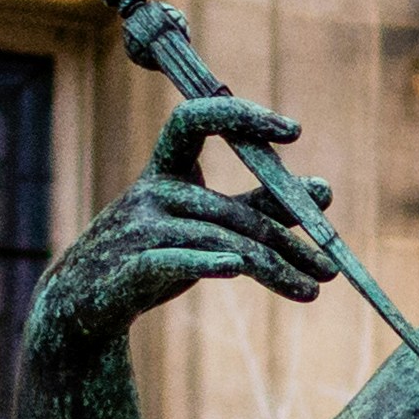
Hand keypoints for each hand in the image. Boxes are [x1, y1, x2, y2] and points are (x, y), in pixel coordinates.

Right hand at [31, 97, 337, 351]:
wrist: (86, 301)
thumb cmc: (156, 253)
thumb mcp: (208, 225)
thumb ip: (259, 206)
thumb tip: (322, 190)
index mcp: (167, 169)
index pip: (196, 120)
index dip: (242, 117)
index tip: (295, 131)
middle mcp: (152, 191)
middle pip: (235, 210)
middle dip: (289, 240)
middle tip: (331, 268)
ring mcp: (138, 228)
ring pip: (222, 241)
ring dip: (274, 267)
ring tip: (314, 289)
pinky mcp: (131, 268)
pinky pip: (176, 261)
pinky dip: (207, 262)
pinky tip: (238, 269)